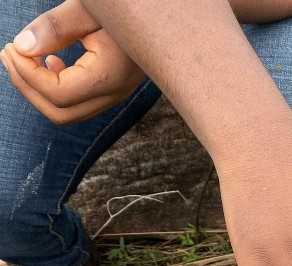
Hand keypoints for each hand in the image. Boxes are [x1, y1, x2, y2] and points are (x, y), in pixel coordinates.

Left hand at [0, 0, 143, 124]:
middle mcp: (114, 94)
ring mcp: (115, 96)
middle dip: (27, 88)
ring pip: (67, 113)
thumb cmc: (127, 8)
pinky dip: (55, 90)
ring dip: (38, 91)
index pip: (58, 94)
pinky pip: (78, 104)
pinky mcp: (112, 90)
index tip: (11, 46)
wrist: (161, 18)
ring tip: (21, 58)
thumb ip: (55, 27)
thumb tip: (21, 47)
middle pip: (60, 113)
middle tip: (8, 55)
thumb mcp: (89, 9)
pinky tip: (50, 62)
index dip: (28, 74)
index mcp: (110, 76)